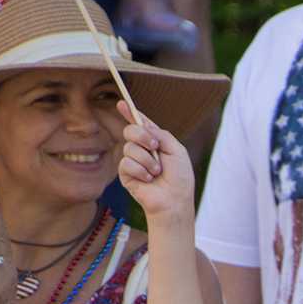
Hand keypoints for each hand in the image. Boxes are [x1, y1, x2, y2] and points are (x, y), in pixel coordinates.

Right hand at [117, 100, 195, 227]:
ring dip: (147, 160)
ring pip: (129, 147)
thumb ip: (161, 135)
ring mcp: (133, 161)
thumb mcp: (177, 150)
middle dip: (142, 136)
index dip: (130, 113)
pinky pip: (126, 163)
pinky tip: (148, 180)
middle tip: (155, 147)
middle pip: (130, 130)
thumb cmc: (180, 178)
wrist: (174, 200)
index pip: (141, 124)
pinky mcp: (125, 174)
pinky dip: (140, 171)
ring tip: (157, 172)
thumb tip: (144, 125)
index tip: (122, 103)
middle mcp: (142, 149)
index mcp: (155, 142)